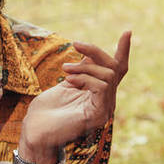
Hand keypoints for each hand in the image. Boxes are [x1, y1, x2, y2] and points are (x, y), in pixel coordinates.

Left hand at [20, 32, 130, 163]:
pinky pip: (102, 86)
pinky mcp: (98, 115)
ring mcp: (104, 110)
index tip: (127, 31)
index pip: (118, 70)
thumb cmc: (46, 111)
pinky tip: (70, 81)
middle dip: (96, 52)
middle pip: (115, 68)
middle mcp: (106, 102)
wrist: (35, 133)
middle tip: (75, 45)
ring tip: (65, 70)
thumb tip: (89, 56)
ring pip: (109, 74)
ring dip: (85, 67)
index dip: (123, 51)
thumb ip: (81, 71)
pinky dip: (85, 79)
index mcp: (100, 94)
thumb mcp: (66, 83)